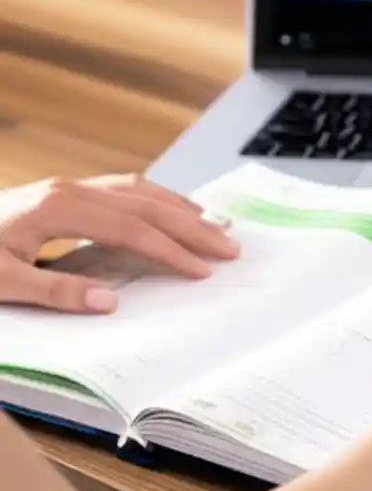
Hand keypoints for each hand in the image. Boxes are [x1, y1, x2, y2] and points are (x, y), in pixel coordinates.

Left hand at [0, 174, 238, 313]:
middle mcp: (68, 190)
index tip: (202, 269)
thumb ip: (56, 291)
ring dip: (179, 208)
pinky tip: (170, 209)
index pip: (131, 229)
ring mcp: (67, 187)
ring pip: (138, 189)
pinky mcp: (64, 192)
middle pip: (146, 204)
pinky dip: (155, 199)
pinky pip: (123, 188)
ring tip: (213, 225)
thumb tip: (110, 303)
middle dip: (191, 226)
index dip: (171, 250)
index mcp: (57, 209)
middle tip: (229, 246)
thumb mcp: (1, 283)